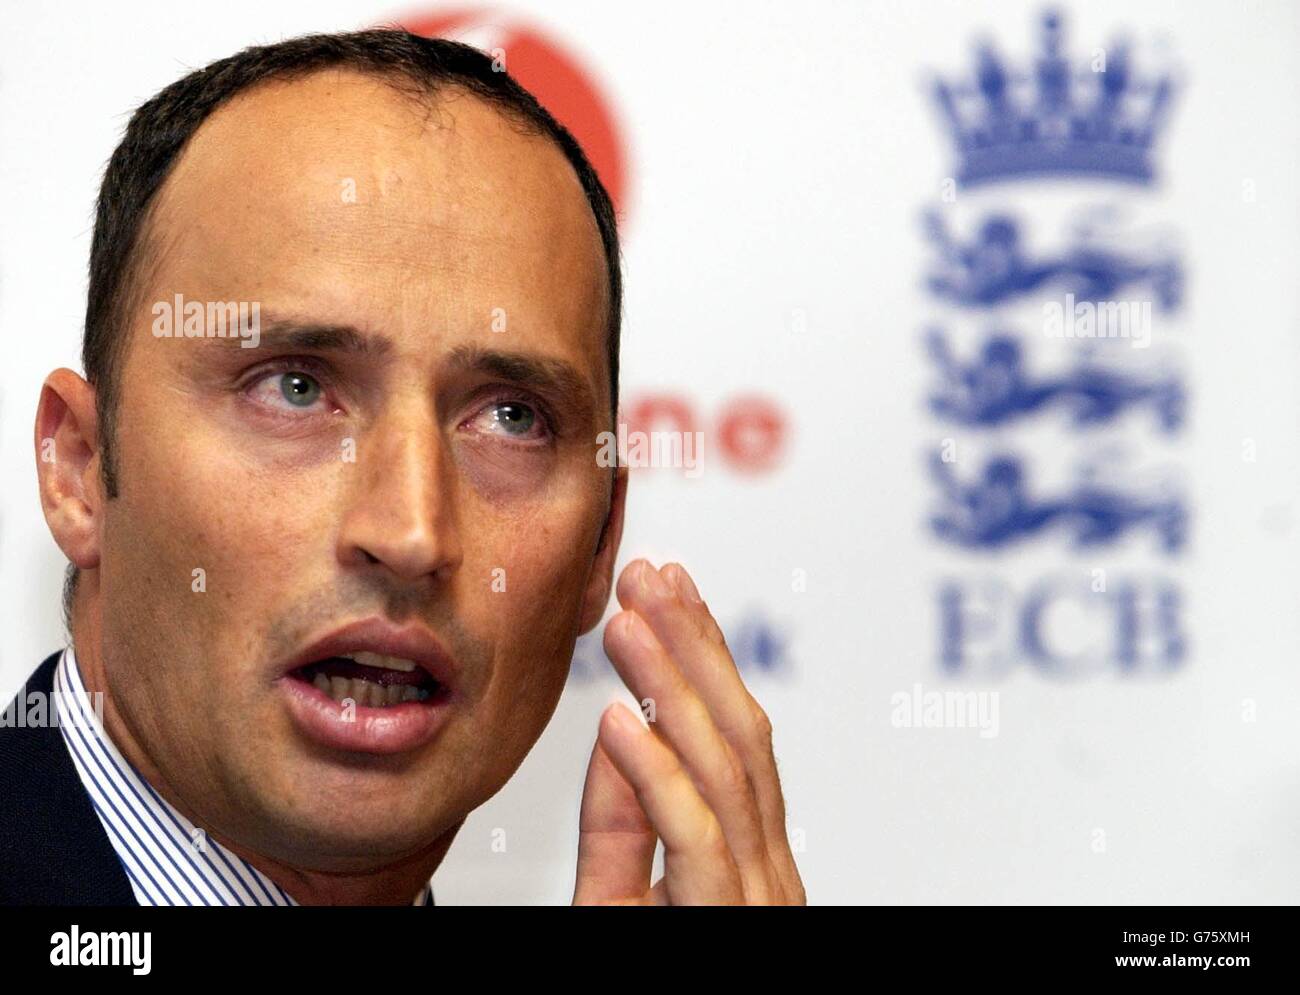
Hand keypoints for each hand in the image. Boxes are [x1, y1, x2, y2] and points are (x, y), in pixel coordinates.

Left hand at [573, 559, 805, 904]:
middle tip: (648, 578)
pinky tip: (620, 723)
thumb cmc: (643, 977)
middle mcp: (766, 873)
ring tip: (625, 626)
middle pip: (739, 736)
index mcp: (752, 858)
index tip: (669, 590)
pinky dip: (657, 774)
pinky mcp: (721, 922)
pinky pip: (693, 836)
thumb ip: (620, 826)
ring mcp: (754, 898)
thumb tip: (619, 725)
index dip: (704, 655)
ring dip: (671, 690)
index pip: (736, 736)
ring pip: (720, 773)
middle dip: (692, 647)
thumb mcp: (620, 896)